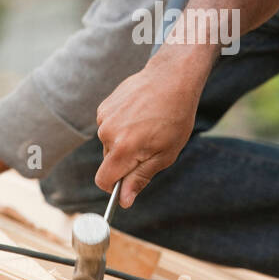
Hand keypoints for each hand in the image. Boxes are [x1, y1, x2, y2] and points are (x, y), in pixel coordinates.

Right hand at [94, 49, 212, 206]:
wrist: (171, 78)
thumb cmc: (174, 118)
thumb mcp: (165, 154)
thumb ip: (140, 178)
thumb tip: (124, 201)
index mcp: (123, 148)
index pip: (104, 180)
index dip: (115, 186)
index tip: (128, 182)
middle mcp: (107, 133)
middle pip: (108, 161)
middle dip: (125, 161)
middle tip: (150, 145)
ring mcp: (104, 118)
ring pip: (109, 143)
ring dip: (124, 142)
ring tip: (146, 126)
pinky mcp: (104, 106)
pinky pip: (109, 127)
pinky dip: (122, 126)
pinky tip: (139, 115)